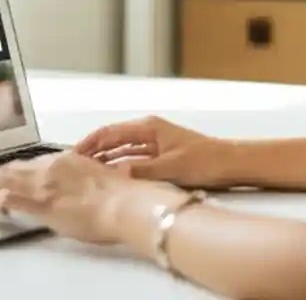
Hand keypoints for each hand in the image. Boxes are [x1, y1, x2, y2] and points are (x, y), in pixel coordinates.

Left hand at [0, 150, 177, 244]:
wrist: (127, 205)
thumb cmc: (122, 197)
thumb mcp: (95, 180)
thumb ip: (77, 180)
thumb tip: (70, 189)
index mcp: (66, 160)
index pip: (31, 163)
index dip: (14, 172)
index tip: (6, 181)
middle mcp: (51, 167)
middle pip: (13, 168)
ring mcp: (45, 184)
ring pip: (6, 179)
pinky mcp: (42, 203)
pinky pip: (9, 198)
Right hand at [75, 115, 234, 187]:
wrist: (230, 163)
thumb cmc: (206, 160)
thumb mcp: (172, 167)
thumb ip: (143, 171)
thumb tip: (117, 174)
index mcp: (149, 127)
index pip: (110, 132)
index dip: (90, 143)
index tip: (74, 154)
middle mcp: (149, 132)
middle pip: (113, 140)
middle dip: (93, 151)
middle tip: (75, 166)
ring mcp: (154, 143)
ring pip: (122, 150)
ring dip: (106, 160)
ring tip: (88, 173)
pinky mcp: (160, 155)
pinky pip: (133, 159)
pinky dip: (120, 166)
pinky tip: (112, 177)